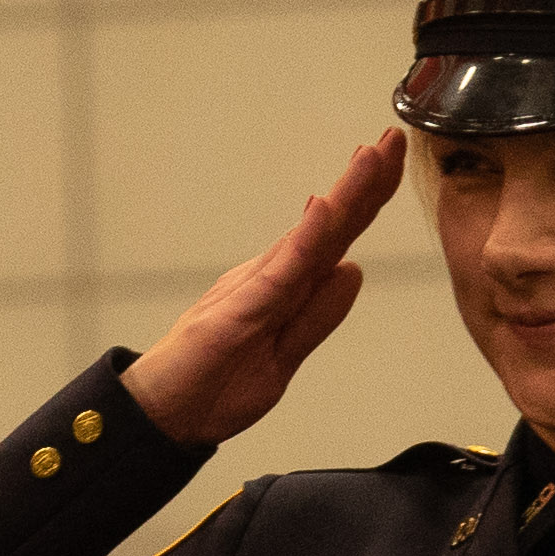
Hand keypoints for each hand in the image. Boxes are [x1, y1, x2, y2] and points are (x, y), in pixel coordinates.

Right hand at [123, 134, 399, 445]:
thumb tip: (352, 271)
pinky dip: (305, 237)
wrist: (161, 416)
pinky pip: (281, 271)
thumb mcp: (284, 358)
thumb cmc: (211, 386)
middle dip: (364, 182)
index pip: (335, 240)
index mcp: (285, 289)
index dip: (365, 202)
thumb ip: (317, 316)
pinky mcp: (237, 310)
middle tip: (393, 139)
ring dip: (342, 195)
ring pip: (309, 236)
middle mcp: (271, 277)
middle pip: (328, 226)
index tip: (392, 165)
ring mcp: (254, 289)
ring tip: (370, 157)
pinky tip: (325, 208)